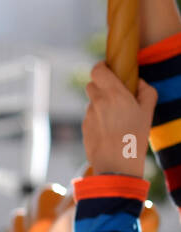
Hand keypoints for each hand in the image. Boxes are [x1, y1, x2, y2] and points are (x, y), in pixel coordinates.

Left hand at [83, 61, 156, 177]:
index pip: (97, 70)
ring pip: (91, 102)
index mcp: (112, 93)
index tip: (109, 69)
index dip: (101, 67)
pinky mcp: (84, 128)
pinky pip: (90, 117)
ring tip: (115, 117)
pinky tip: (109, 129)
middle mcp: (96, 102)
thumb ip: (146, 91)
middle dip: (101, 85)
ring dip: (100, 104)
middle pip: (91, 84)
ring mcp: (88, 116)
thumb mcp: (147, 111)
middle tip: (115, 93)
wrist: (116, 164)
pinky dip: (97, 118)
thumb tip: (138, 83)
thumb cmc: (135, 136)